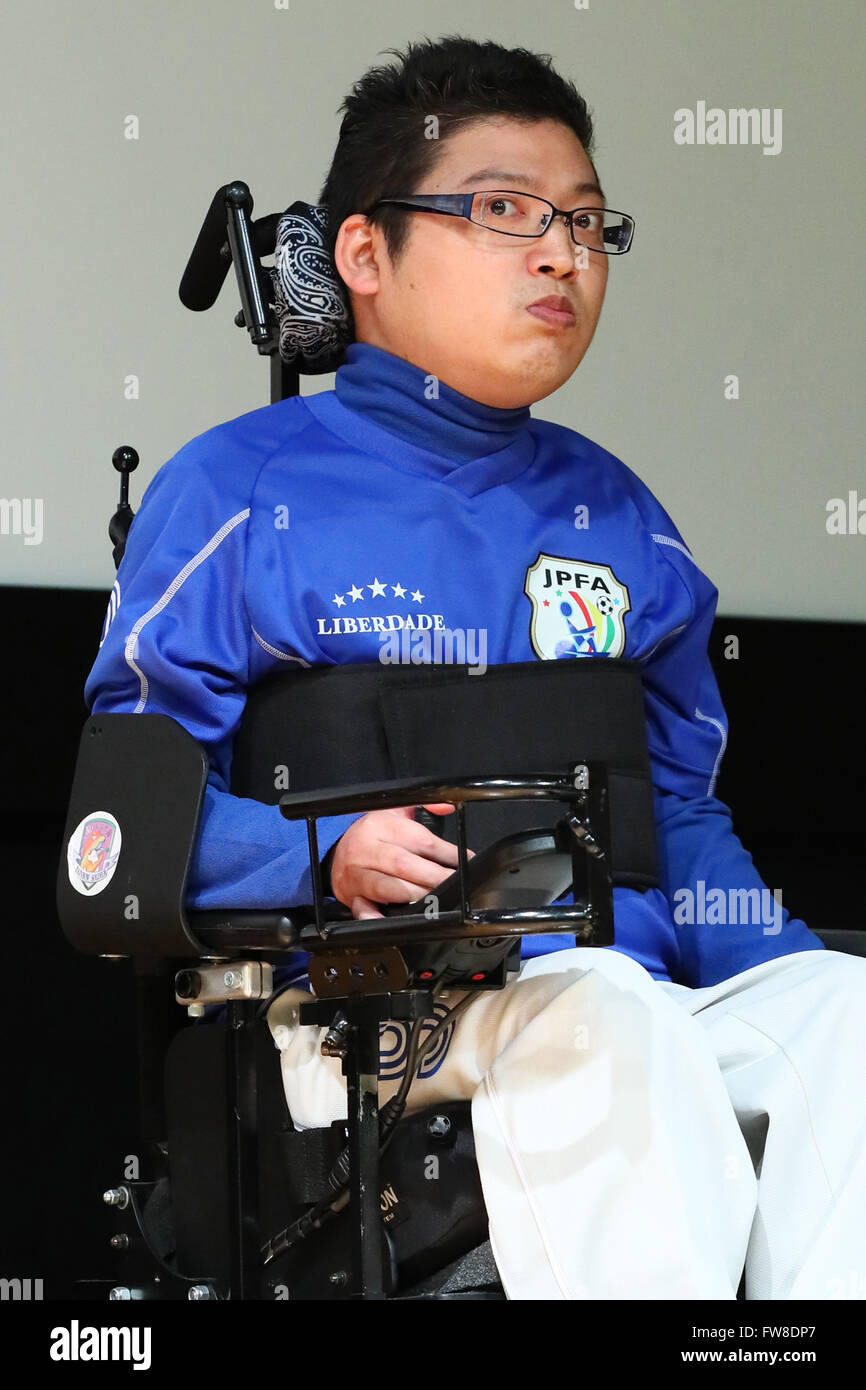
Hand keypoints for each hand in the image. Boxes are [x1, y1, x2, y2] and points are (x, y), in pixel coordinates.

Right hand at [328, 803, 474, 919]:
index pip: (419, 840)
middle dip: (434, 876)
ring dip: (414, 895)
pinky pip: (363, 909)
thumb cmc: (373, 834)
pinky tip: (392, 918)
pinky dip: (376, 916)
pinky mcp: (352, 896)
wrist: (337, 852)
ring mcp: (357, 875)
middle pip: (403, 864)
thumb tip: (447, 805)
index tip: (465, 861)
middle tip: (455, 883)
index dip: (446, 853)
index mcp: (380, 826)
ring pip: (386, 887)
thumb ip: (424, 805)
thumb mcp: (395, 811)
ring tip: (436, 898)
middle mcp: (365, 849)